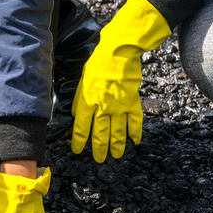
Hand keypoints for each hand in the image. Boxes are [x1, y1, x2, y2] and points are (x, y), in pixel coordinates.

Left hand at [71, 0, 170, 162]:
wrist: (118, 52)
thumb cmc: (98, 64)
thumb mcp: (82, 81)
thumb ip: (81, 101)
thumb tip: (79, 116)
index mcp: (87, 101)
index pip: (81, 128)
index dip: (78, 141)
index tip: (77, 150)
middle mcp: (103, 107)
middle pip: (100, 134)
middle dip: (99, 149)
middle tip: (99, 159)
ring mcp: (119, 107)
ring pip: (117, 132)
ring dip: (117, 146)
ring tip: (116, 155)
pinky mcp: (132, 102)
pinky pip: (135, 122)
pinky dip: (135, 133)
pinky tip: (135, 141)